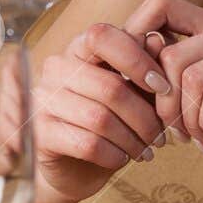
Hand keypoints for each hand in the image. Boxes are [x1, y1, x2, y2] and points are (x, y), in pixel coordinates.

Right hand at [32, 21, 171, 202]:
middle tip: (161, 136)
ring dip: (133, 139)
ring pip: (101, 119)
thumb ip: (146, 66)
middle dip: (145, 117)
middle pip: (110, 88)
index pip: (103, 37)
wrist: (76, 165)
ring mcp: (42, 101)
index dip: (138, 60)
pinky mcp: (38, 134)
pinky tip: (124, 158)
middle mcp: (55, 69)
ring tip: (147, 150)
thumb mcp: (135, 90)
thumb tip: (158, 40)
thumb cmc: (113, 119)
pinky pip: (87, 144)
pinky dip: (114, 154)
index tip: (164, 88)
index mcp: (78, 49)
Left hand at [122, 0, 202, 198]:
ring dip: (190, 121)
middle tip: (179, 134)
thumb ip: (165, 70)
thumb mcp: (184, 100)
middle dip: (166, 106)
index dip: (136, 38)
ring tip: (202, 139)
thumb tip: (144, 41)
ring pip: (192, 77)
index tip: (138, 85)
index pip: (162, 6)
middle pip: (172, 55)